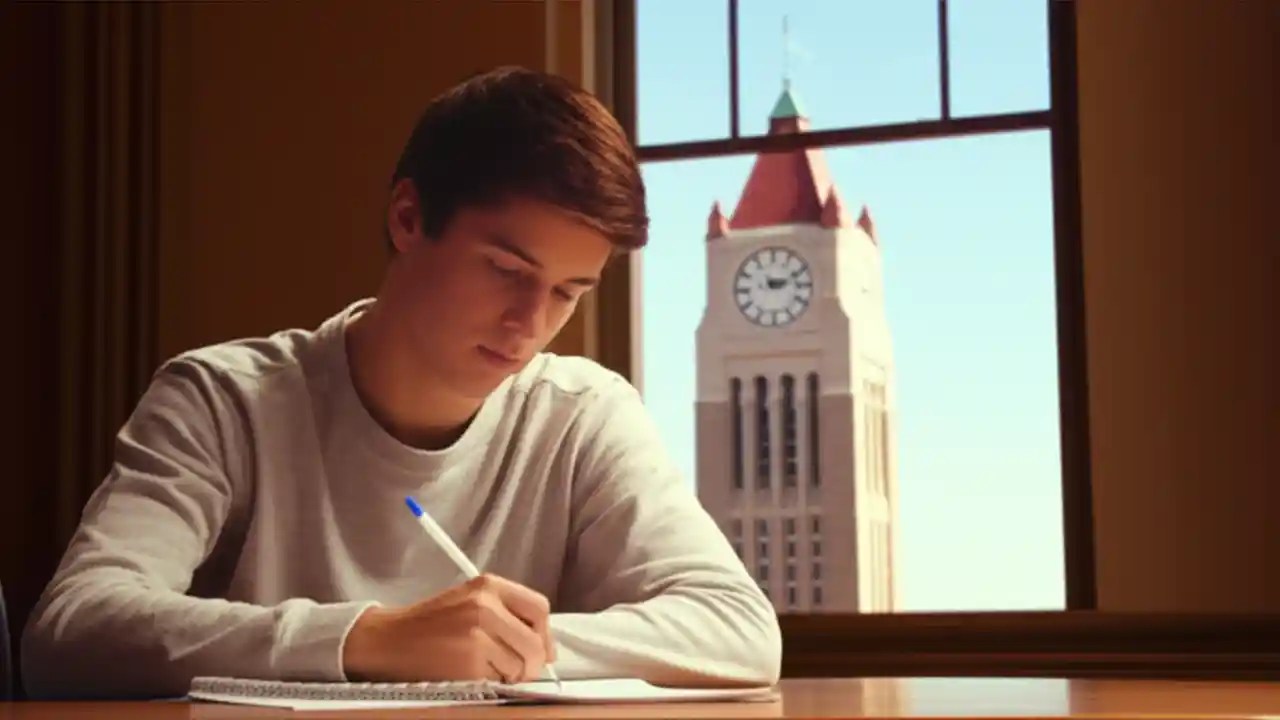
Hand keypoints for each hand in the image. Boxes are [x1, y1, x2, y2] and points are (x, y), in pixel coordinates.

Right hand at [342, 573, 555, 682]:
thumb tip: (546, 648)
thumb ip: (507, 614)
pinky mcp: (469, 663)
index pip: (540, 608)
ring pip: (521, 666)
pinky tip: (472, 674)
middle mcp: (486, 606)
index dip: (545, 634)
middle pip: (536, 643)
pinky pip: (499, 680)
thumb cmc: (430, 625)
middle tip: (520, 671)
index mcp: (489, 585)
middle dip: (532, 664)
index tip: (541, 649)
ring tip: (487, 668)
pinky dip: (492, 683)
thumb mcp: (470, 602)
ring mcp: (477, 634)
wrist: (389, 640)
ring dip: (510, 675)